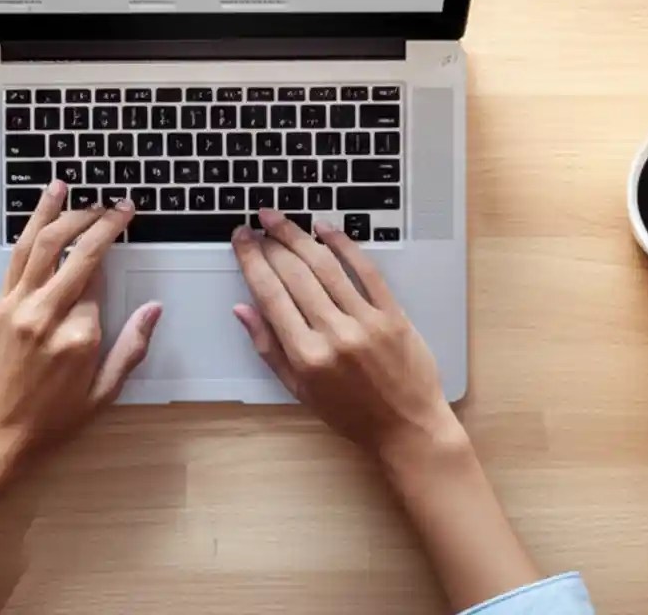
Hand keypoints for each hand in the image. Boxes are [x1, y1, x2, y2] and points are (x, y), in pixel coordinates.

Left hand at [0, 182, 160, 453]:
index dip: (114, 242)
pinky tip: (42, 209)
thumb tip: (154, 310)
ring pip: (41, 244)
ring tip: (73, 188)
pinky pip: (17, 257)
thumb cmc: (52, 420)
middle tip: (117, 203)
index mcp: (79, 336)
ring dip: (59, 213)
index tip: (129, 218)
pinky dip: (30, 228)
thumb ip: (132, 348)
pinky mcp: (0, 305)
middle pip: (76, 251)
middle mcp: (47, 313)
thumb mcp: (104, 392)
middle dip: (99, 220)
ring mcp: (19, 306)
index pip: (100, 276)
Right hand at [230, 210, 465, 463]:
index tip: (241, 240)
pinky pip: (365, 270)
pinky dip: (344, 245)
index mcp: (306, 356)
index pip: (270, 294)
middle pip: (294, 274)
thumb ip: (268, 347)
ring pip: (326, 266)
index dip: (251, 260)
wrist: (406, 428)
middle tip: (258, 223)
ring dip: (299, 236)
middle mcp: (334, 335)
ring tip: (281, 219)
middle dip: (271, 242)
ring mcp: (366, 322)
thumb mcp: (299, 390)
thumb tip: (243, 309)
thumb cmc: (351, 414)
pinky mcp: (393, 314)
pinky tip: (326, 229)